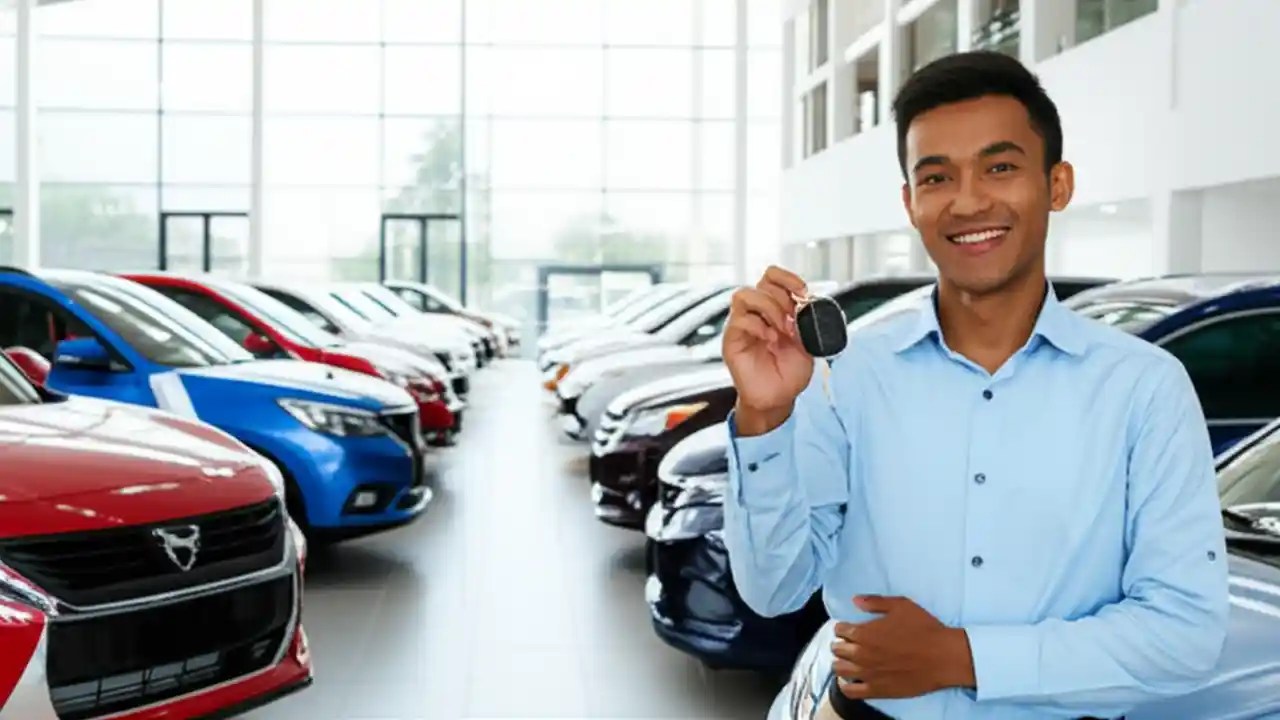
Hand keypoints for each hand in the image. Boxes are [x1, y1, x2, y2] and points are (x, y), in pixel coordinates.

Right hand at [723, 265, 813, 434]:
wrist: (778, 398)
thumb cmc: (789, 372)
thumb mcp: (807, 343)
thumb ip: (805, 322)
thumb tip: (807, 305)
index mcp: (774, 308)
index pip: (772, 277)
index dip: (787, 278)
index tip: (803, 291)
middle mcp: (756, 313)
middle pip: (761, 283)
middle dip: (783, 299)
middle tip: (794, 320)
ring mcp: (742, 325)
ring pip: (744, 294)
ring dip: (768, 308)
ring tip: (782, 329)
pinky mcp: (732, 340)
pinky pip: (739, 320)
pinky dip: (758, 326)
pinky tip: (770, 339)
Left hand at [830, 595, 975, 700]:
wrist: (942, 656)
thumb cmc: (924, 628)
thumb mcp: (901, 605)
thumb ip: (875, 602)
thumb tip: (855, 600)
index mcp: (863, 633)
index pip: (840, 630)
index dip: (843, 628)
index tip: (849, 629)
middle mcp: (861, 654)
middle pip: (837, 649)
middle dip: (841, 644)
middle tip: (850, 644)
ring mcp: (867, 674)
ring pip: (839, 669)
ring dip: (841, 662)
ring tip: (849, 661)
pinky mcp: (877, 690)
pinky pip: (850, 691)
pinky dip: (845, 685)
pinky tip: (851, 680)